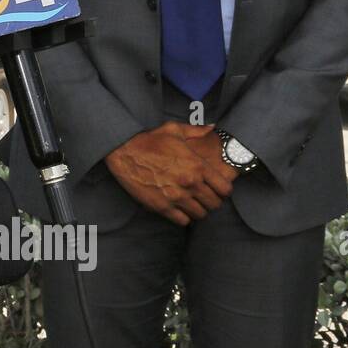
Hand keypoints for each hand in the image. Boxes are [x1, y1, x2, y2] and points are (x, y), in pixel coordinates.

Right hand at [104, 122, 232, 225]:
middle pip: (215, 204)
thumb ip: (197, 130)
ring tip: (190, 203)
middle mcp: (190, 183)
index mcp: (197, 166)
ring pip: (200, 214)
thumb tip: (213, 126)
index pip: (225, 189)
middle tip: (203, 196)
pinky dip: (183, 217)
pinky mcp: (162, 206)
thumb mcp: (174, 130)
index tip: (216, 188)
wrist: (123, 151)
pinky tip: (178, 208)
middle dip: (211, 201)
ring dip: (197, 210)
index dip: (223, 190)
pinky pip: (183, 221)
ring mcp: (176, 197)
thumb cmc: (149, 140)